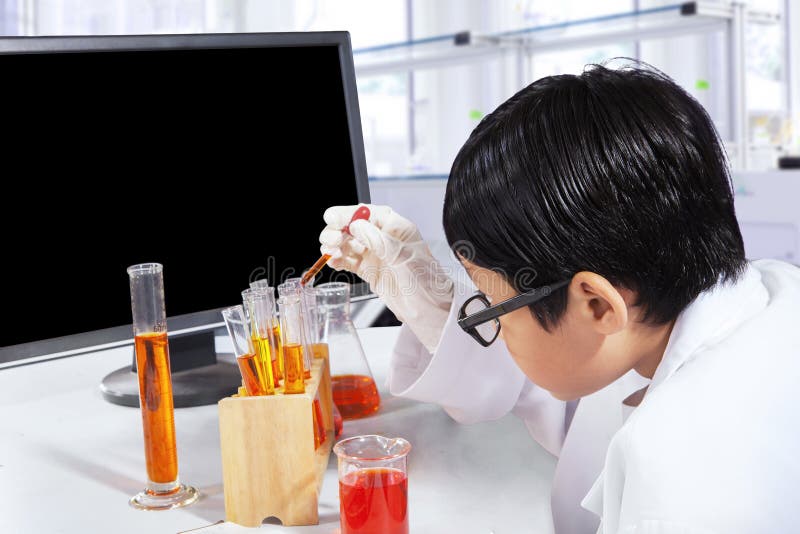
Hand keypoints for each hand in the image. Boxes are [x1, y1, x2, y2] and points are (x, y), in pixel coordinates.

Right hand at [319, 204, 453, 351]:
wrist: (430, 310)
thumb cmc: (427, 281)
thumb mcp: (404, 257)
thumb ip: (379, 240)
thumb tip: (357, 226)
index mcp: (398, 228)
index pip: (370, 213)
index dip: (350, 213)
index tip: (333, 217)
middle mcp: (384, 239)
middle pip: (354, 226)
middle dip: (338, 230)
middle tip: (330, 238)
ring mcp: (376, 255)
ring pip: (348, 243)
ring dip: (335, 244)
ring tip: (329, 250)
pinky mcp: (369, 271)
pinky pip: (348, 261)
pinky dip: (337, 260)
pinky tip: (331, 261)